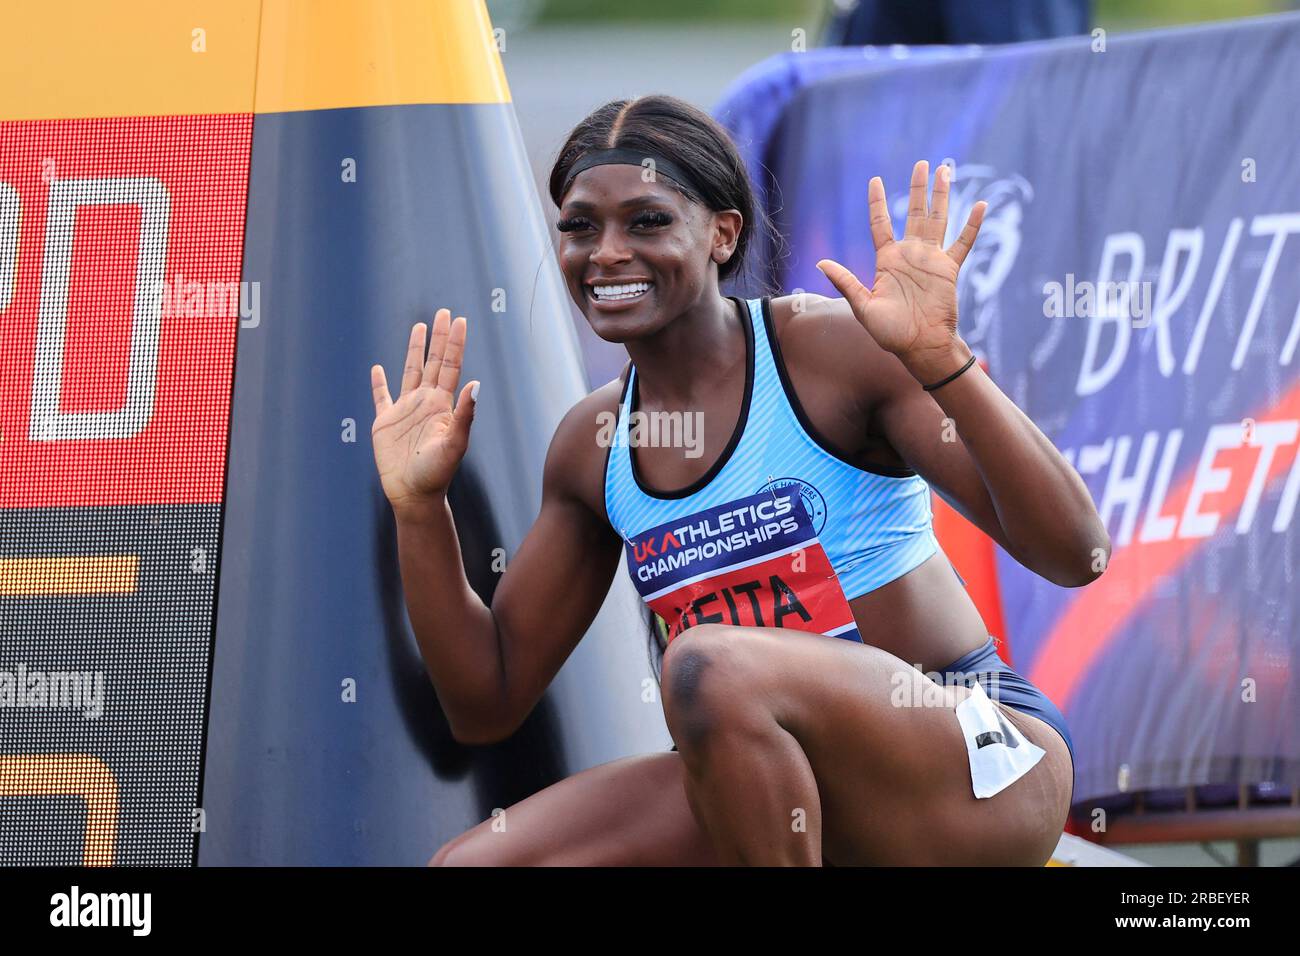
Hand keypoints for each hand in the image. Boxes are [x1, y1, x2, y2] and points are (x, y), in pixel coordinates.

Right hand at [370, 309, 477, 511]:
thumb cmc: (437, 473)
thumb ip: (465, 415)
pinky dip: (378, 383)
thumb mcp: (455, 444)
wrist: (414, 494)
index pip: (452, 367)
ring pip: (410, 371)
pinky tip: (377, 369)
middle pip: (434, 362)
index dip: (455, 344)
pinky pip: (381, 397)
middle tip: (444, 312)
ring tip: (419, 327)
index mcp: (443, 405)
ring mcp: (405, 411)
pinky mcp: (385, 422)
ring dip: (415, 350)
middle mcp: (426, 402)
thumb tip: (476, 384)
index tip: (461, 320)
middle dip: (439, 338)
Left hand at [816, 160, 985, 382]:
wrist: (920, 346)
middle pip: (914, 212)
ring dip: (942, 195)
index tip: (875, 179)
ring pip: (938, 219)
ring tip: (945, 170)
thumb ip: (845, 282)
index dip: (877, 201)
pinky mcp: (949, 270)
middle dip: (918, 188)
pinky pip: (963, 243)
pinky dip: (971, 225)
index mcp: (887, 260)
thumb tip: (820, 263)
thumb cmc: (890, 332)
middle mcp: (909, 254)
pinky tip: (979, 206)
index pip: (880, 222)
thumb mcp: (863, 306)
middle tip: (922, 163)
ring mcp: (931, 259)